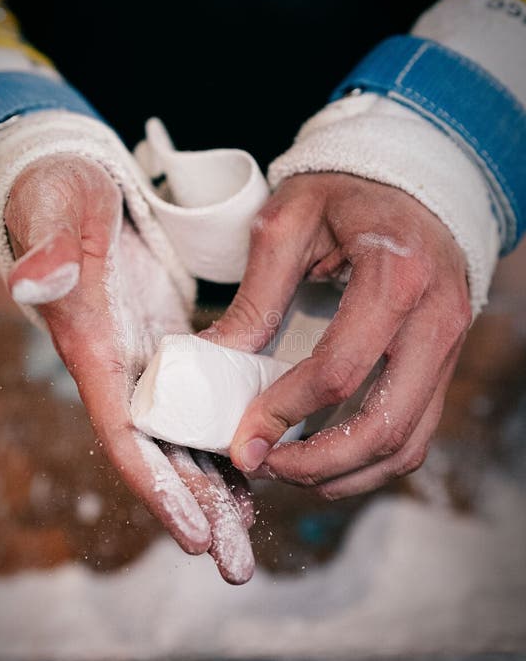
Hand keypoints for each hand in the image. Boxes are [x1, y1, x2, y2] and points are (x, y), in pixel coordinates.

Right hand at [4, 153, 253, 582]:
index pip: (125, 434)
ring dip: (216, 497)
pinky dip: (225, 447)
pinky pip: (199, 411)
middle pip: (160, 459)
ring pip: (183, 445)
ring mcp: (146, 368)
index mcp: (94, 351)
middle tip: (236, 568)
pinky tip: (253, 480)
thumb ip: (49, 250)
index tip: (193, 536)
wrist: (76, 188)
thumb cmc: (62, 198)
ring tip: (247, 547)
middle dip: (196, 514)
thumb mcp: (57, 211)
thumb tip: (34, 281)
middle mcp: (119, 373)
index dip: (158, 487)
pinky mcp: (171, 352)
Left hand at [203, 172, 471, 498]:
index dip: (285, 412)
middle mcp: (435, 319)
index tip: (242, 437)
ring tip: (287, 471)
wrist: (411, 186)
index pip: (340, 368)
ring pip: (407, 444)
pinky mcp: (444, 364)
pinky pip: (417, 432)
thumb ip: (255, 296)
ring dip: (345, 473)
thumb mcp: (288, 224)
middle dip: (317, 463)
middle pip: (385, 424)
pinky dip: (371, 461)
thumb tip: (212, 360)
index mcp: (396, 276)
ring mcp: (448, 347)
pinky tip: (326, 460)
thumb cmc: (347, 196)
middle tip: (263, 467)